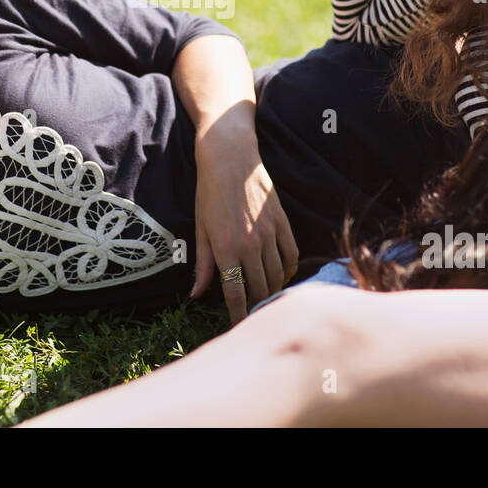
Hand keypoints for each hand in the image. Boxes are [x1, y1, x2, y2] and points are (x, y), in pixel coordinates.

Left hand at [189, 127, 298, 323]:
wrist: (230, 158)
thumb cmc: (209, 193)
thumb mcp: (200, 229)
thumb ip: (202, 265)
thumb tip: (196, 294)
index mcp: (226, 249)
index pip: (236, 294)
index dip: (237, 315)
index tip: (237, 328)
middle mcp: (250, 245)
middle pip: (259, 289)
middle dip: (255, 304)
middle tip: (251, 312)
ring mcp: (269, 234)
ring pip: (277, 275)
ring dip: (272, 290)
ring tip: (265, 296)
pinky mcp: (283, 223)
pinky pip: (291, 255)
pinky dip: (289, 270)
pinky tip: (281, 275)